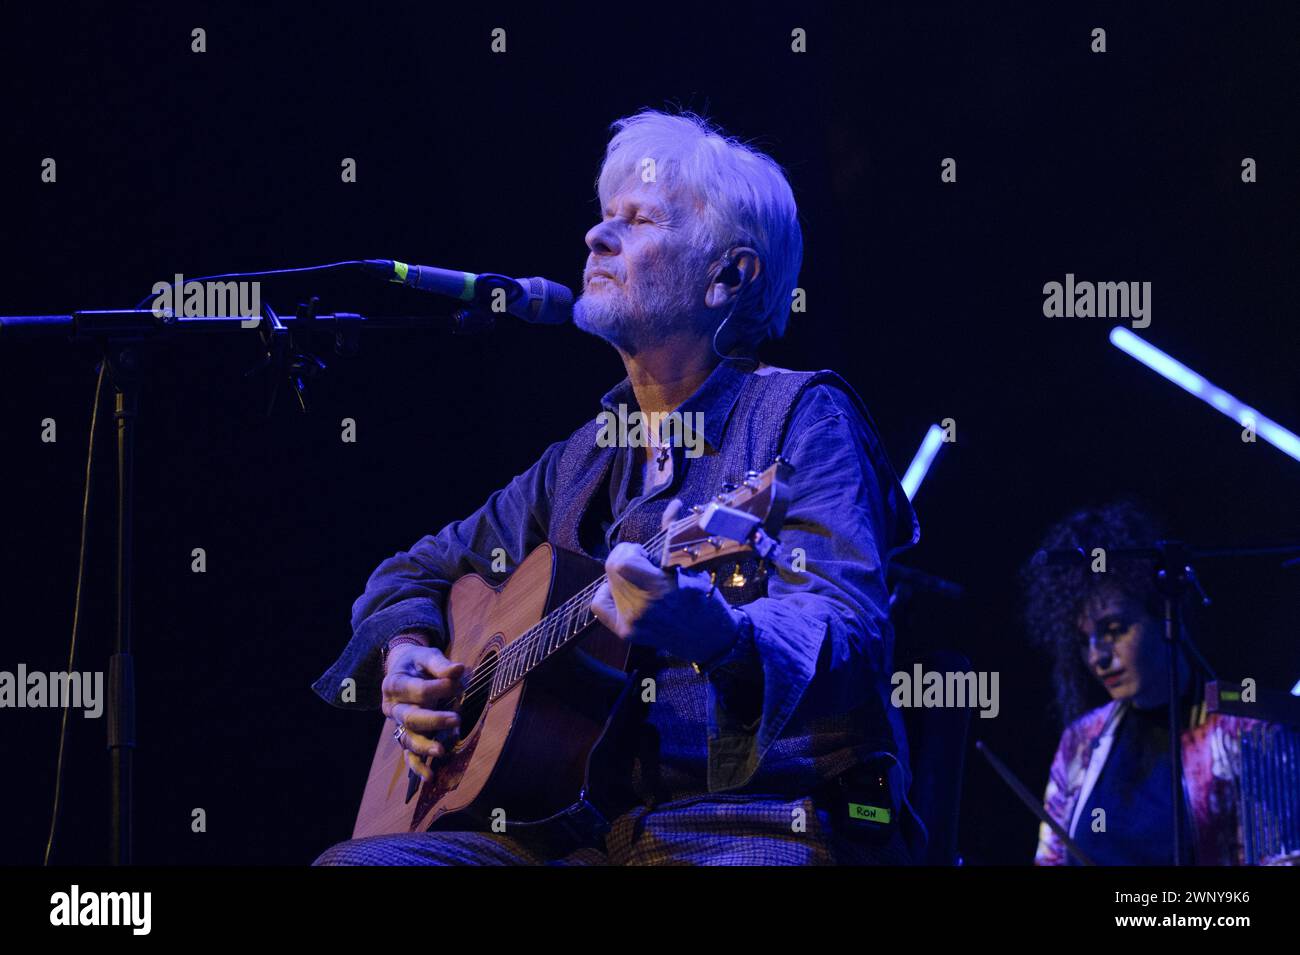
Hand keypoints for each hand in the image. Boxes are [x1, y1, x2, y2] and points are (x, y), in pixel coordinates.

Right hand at [381, 643, 465, 782]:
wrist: (403, 668)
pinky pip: (408, 754)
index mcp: (394, 684)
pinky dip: (417, 766)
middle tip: (456, 719)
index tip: (457, 682)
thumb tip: (459, 669)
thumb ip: (441, 664)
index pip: (417, 690)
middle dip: (433, 720)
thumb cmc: (418, 663)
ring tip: (442, 749)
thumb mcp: (427, 656)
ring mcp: (397, 725)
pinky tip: (430, 776)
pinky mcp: (404, 736)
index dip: (438, 687)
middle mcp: (392, 707)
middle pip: (410, 717)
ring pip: (407, 739)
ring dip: (424, 746)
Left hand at [590, 500, 741, 662]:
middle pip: (612, 570)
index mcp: (660, 589)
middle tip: (644, 564)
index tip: (645, 553)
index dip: (629, 551)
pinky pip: (600, 605)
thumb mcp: (692, 566)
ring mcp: (632, 623)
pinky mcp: (626, 633)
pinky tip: (624, 592)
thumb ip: (673, 535)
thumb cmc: (704, 598)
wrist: (710, 637)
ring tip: (641, 580)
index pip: (621, 562)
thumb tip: (674, 505)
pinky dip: (607, 593)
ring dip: (621, 576)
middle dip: (626, 559)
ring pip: (608, 583)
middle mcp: (642, 608)